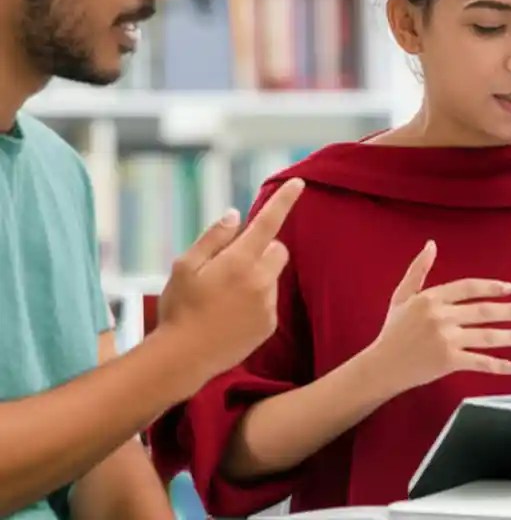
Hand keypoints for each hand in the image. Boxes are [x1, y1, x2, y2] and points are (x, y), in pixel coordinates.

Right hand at [157, 178, 304, 382]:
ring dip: (256, 277)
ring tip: (223, 297)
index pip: (269, 222)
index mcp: (240, 261)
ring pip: (272, 277)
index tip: (300, 183)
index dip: (285, 200)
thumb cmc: (179, 308)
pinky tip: (230, 315)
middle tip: (231, 264)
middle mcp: (261, 280)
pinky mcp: (269, 324)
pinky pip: (269, 301)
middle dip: (261, 249)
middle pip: (277, 249)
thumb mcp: (185, 266)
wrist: (183, 358)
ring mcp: (268, 304)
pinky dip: (255, 301)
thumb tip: (237, 215)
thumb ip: (214, 238)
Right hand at [364, 240, 510, 394]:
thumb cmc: (393, 330)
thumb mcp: (402, 296)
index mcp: (431, 299)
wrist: (382, 366)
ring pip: (487, 336)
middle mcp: (441, 317)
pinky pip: (480, 362)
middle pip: (484, 311)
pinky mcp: (449, 362)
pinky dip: (500, 366)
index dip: (492, 287)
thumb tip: (431, 244)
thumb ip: (418, 270)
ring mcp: (446, 340)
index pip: (469, 288)